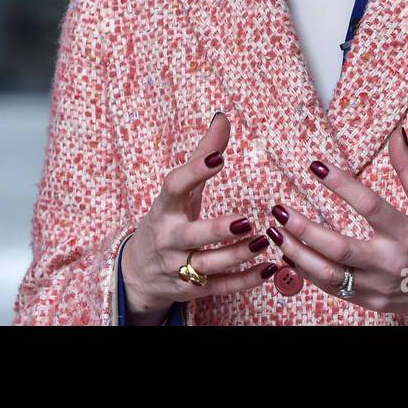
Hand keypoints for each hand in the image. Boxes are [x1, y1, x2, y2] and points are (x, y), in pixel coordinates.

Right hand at [121, 112, 276, 323]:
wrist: (138, 271)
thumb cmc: (168, 219)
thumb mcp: (180, 189)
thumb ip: (203, 154)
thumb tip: (223, 117)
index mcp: (165, 207)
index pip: (174, 186)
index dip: (195, 171)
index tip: (219, 158)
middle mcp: (169, 238)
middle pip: (191, 236)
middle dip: (217, 230)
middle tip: (246, 220)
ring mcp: (179, 266)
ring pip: (208, 264)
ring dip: (238, 255)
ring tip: (265, 241)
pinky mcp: (192, 289)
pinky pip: (220, 286)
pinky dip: (245, 281)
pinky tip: (269, 269)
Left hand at [264, 127, 407, 324]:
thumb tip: (397, 133)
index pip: (370, 206)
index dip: (341, 184)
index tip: (316, 165)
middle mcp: (392, 263)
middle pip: (339, 248)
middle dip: (304, 228)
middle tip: (279, 210)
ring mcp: (380, 286)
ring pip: (329, 274)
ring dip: (297, 252)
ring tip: (275, 232)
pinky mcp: (371, 302)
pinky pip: (332, 289)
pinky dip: (307, 272)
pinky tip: (291, 253)